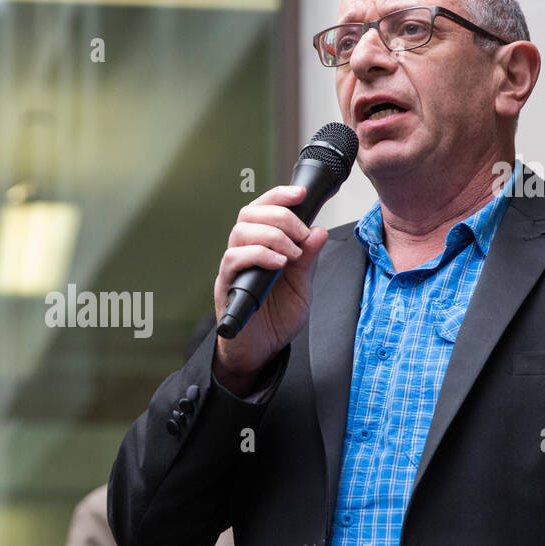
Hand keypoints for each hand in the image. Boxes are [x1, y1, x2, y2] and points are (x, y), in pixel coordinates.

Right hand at [212, 186, 329, 393]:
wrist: (261, 351)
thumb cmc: (276, 319)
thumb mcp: (301, 286)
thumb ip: (307, 259)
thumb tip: (318, 231)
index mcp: (261, 246)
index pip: (263, 209)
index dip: (280, 196)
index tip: (301, 193)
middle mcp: (244, 252)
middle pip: (250, 213)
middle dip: (281, 216)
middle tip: (301, 234)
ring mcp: (233, 268)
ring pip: (240, 231)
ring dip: (272, 235)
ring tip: (292, 254)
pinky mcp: (226, 285)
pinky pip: (234, 258)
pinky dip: (259, 254)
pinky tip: (278, 264)